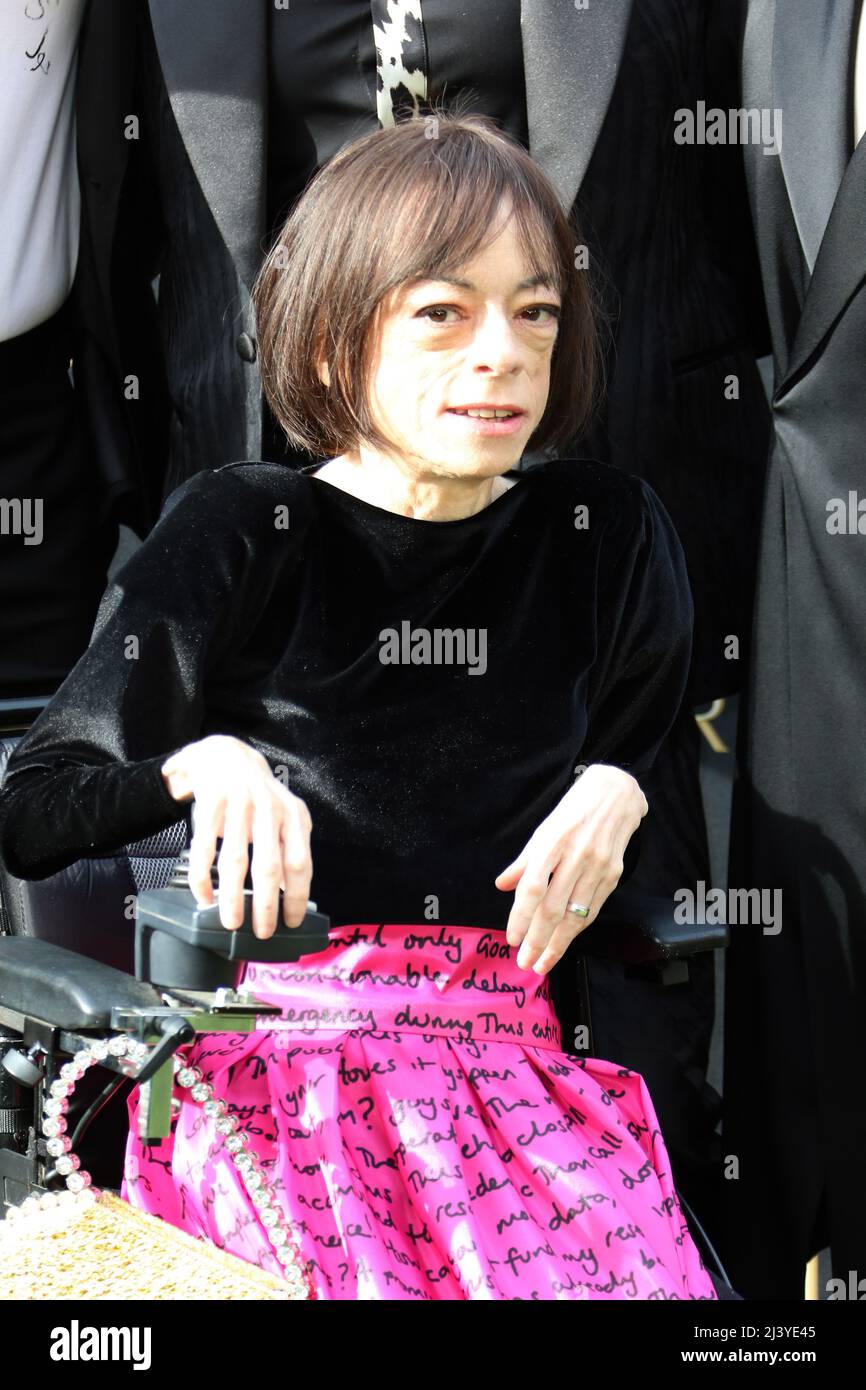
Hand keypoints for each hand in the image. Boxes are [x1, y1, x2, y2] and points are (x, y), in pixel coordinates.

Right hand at [160, 734, 312, 938]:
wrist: (224, 754)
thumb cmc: (257, 795)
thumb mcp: (282, 815)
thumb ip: (288, 848)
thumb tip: (287, 895)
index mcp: (294, 816)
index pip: (300, 863)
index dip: (296, 896)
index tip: (291, 922)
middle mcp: (270, 809)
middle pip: (270, 866)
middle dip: (265, 905)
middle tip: (262, 931)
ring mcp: (240, 805)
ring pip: (236, 861)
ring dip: (232, 896)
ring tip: (230, 921)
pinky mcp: (212, 803)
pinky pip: (205, 848)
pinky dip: (202, 876)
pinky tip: (203, 896)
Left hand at [494, 764, 646, 974]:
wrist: (616, 794)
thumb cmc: (573, 810)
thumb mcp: (543, 829)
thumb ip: (523, 861)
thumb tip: (502, 885)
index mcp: (552, 842)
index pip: (533, 888)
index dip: (521, 917)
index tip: (511, 939)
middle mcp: (576, 856)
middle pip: (554, 908)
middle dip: (537, 940)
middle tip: (524, 962)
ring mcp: (598, 867)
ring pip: (576, 914)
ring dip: (557, 943)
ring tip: (543, 962)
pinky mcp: (614, 874)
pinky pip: (593, 908)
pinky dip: (577, 928)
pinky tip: (564, 941)